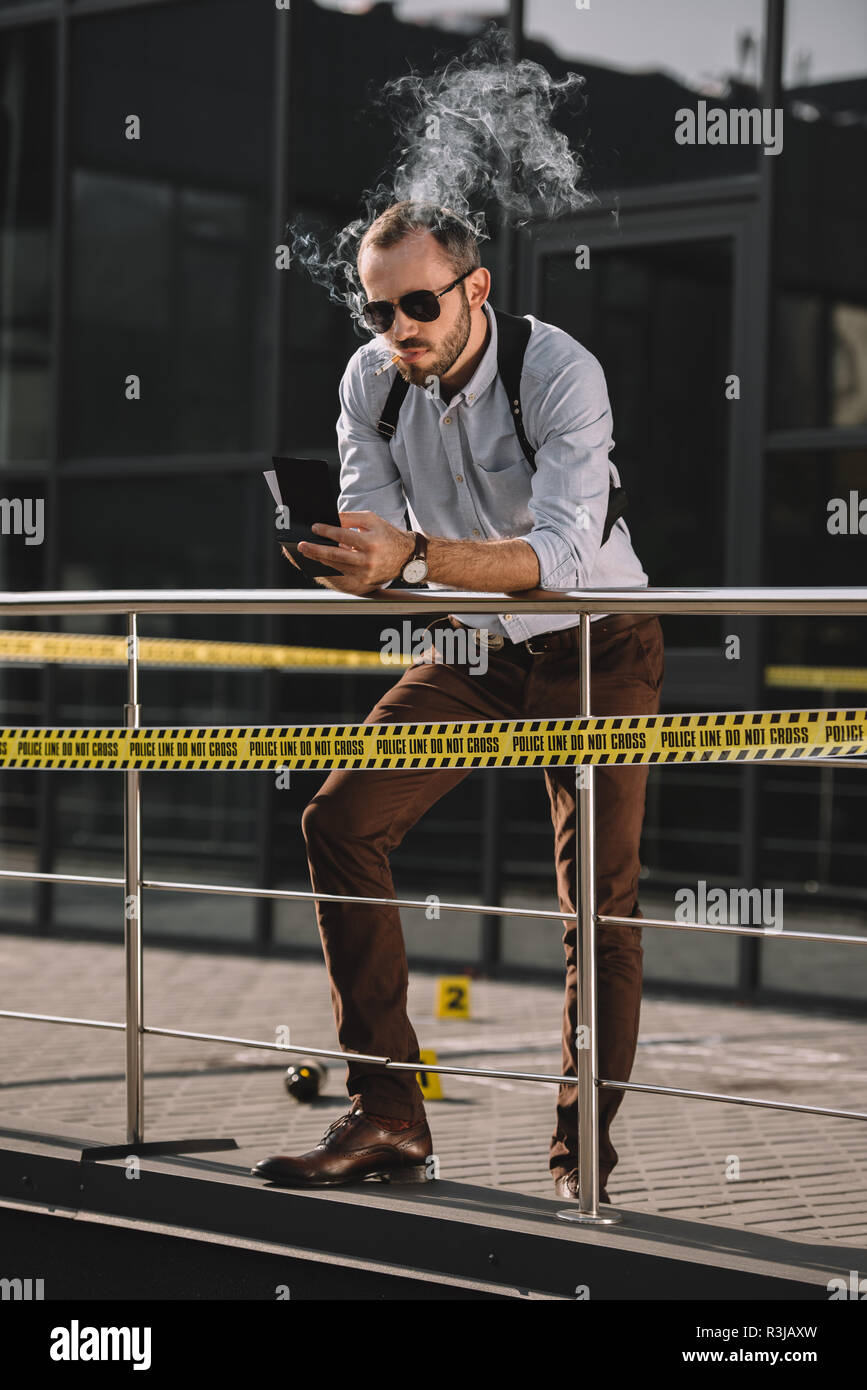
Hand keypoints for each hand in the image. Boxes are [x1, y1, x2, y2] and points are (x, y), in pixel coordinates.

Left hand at [296, 511, 413, 594]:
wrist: (406, 557)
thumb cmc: (387, 535)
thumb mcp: (371, 520)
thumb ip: (350, 518)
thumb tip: (330, 519)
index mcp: (370, 542)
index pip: (343, 535)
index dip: (326, 531)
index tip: (315, 528)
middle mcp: (368, 560)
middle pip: (335, 555)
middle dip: (315, 550)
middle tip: (301, 545)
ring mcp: (365, 573)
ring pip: (336, 567)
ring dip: (319, 560)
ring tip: (307, 552)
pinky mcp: (364, 582)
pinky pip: (342, 575)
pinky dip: (330, 568)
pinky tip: (320, 562)